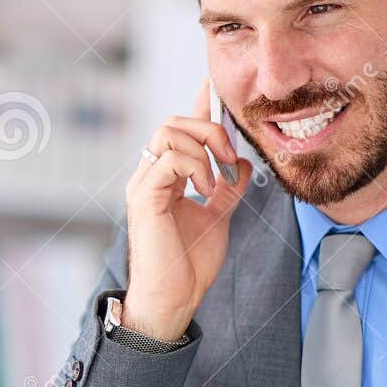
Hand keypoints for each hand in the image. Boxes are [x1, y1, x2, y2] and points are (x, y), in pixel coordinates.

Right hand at [124, 80, 252, 339]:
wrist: (173, 299)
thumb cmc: (188, 266)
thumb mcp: (218, 218)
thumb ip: (227, 190)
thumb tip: (243, 164)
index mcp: (164, 179)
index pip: (179, 131)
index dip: (198, 107)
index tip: (213, 87)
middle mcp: (150, 177)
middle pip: (172, 123)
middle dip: (207, 128)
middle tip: (230, 155)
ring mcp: (144, 185)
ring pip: (167, 132)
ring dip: (201, 145)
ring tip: (217, 175)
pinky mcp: (144, 197)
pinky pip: (168, 158)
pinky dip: (194, 165)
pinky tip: (206, 186)